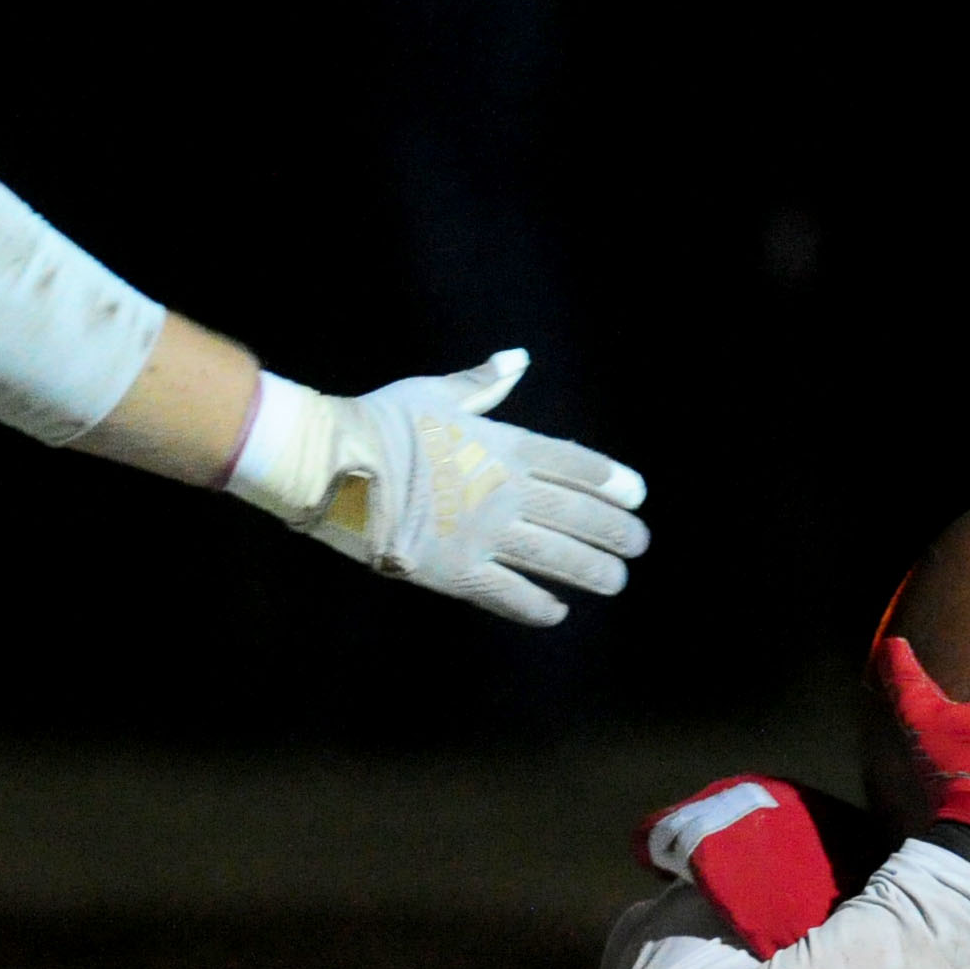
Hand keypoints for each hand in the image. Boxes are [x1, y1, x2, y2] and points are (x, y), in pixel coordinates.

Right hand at [225, 351, 647, 627]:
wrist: (330, 462)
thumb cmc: (378, 420)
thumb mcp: (436, 392)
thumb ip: (484, 385)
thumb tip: (518, 357)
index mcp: (503, 445)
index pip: (575, 463)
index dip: (611, 480)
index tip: (637, 493)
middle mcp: (504, 491)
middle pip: (578, 514)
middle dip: (616, 530)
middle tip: (639, 544)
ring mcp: (482, 534)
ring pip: (556, 557)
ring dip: (593, 570)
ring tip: (617, 581)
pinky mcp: (455, 571)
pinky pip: (509, 595)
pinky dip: (537, 606)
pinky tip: (557, 611)